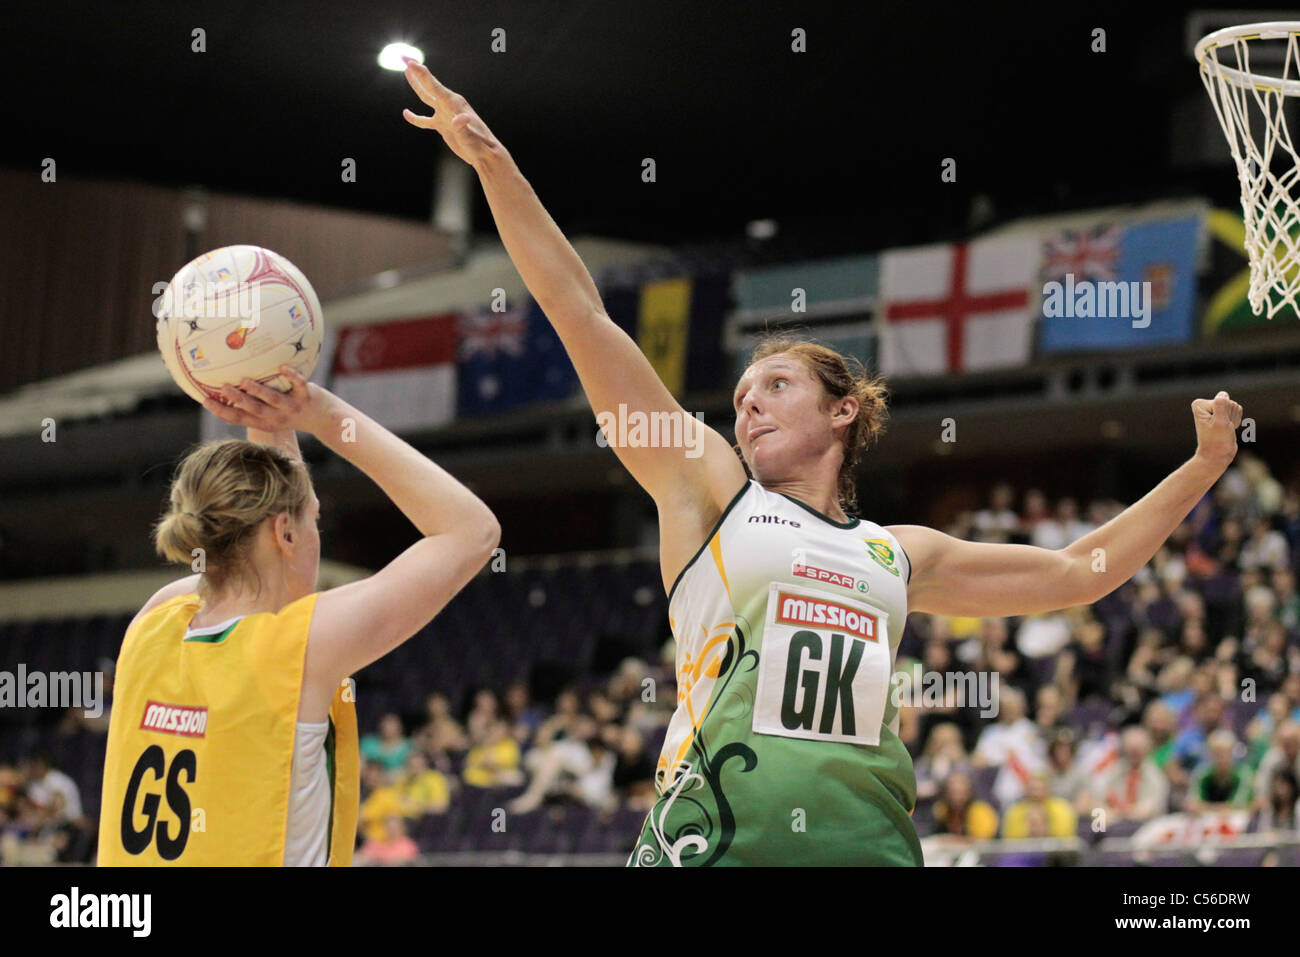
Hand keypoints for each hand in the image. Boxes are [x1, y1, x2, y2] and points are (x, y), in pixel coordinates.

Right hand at [201, 366, 332, 435]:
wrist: (325, 418)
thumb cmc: (293, 412)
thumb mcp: (272, 415)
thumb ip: (254, 405)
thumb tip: (227, 387)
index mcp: (265, 422)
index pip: (240, 419)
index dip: (222, 411)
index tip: (205, 400)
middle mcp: (277, 417)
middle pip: (254, 410)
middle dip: (238, 400)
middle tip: (222, 387)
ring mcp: (292, 407)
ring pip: (273, 400)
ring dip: (258, 391)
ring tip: (244, 380)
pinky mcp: (308, 397)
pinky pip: (299, 385)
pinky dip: (291, 376)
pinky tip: (282, 367)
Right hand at [401, 59, 504, 168]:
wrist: (485, 155)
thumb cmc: (480, 145)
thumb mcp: (470, 137)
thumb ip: (463, 127)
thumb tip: (460, 118)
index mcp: (454, 104)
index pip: (434, 86)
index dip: (421, 74)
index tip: (410, 62)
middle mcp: (449, 105)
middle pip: (429, 85)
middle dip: (416, 72)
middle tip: (403, 56)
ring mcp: (445, 115)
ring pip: (427, 97)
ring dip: (417, 85)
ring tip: (407, 71)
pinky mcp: (443, 126)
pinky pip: (425, 120)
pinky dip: (416, 118)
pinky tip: (407, 114)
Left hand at [1191, 391, 1243, 470]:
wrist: (1217, 455)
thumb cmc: (1217, 441)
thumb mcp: (1219, 423)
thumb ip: (1221, 406)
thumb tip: (1222, 394)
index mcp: (1200, 404)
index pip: (1224, 400)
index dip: (1225, 415)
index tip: (1217, 426)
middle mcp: (1206, 405)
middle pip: (1230, 403)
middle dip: (1230, 417)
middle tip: (1222, 429)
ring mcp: (1215, 409)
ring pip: (1235, 407)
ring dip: (1234, 420)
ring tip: (1224, 430)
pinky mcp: (1222, 415)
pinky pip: (1238, 412)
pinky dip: (1236, 421)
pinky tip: (1228, 429)